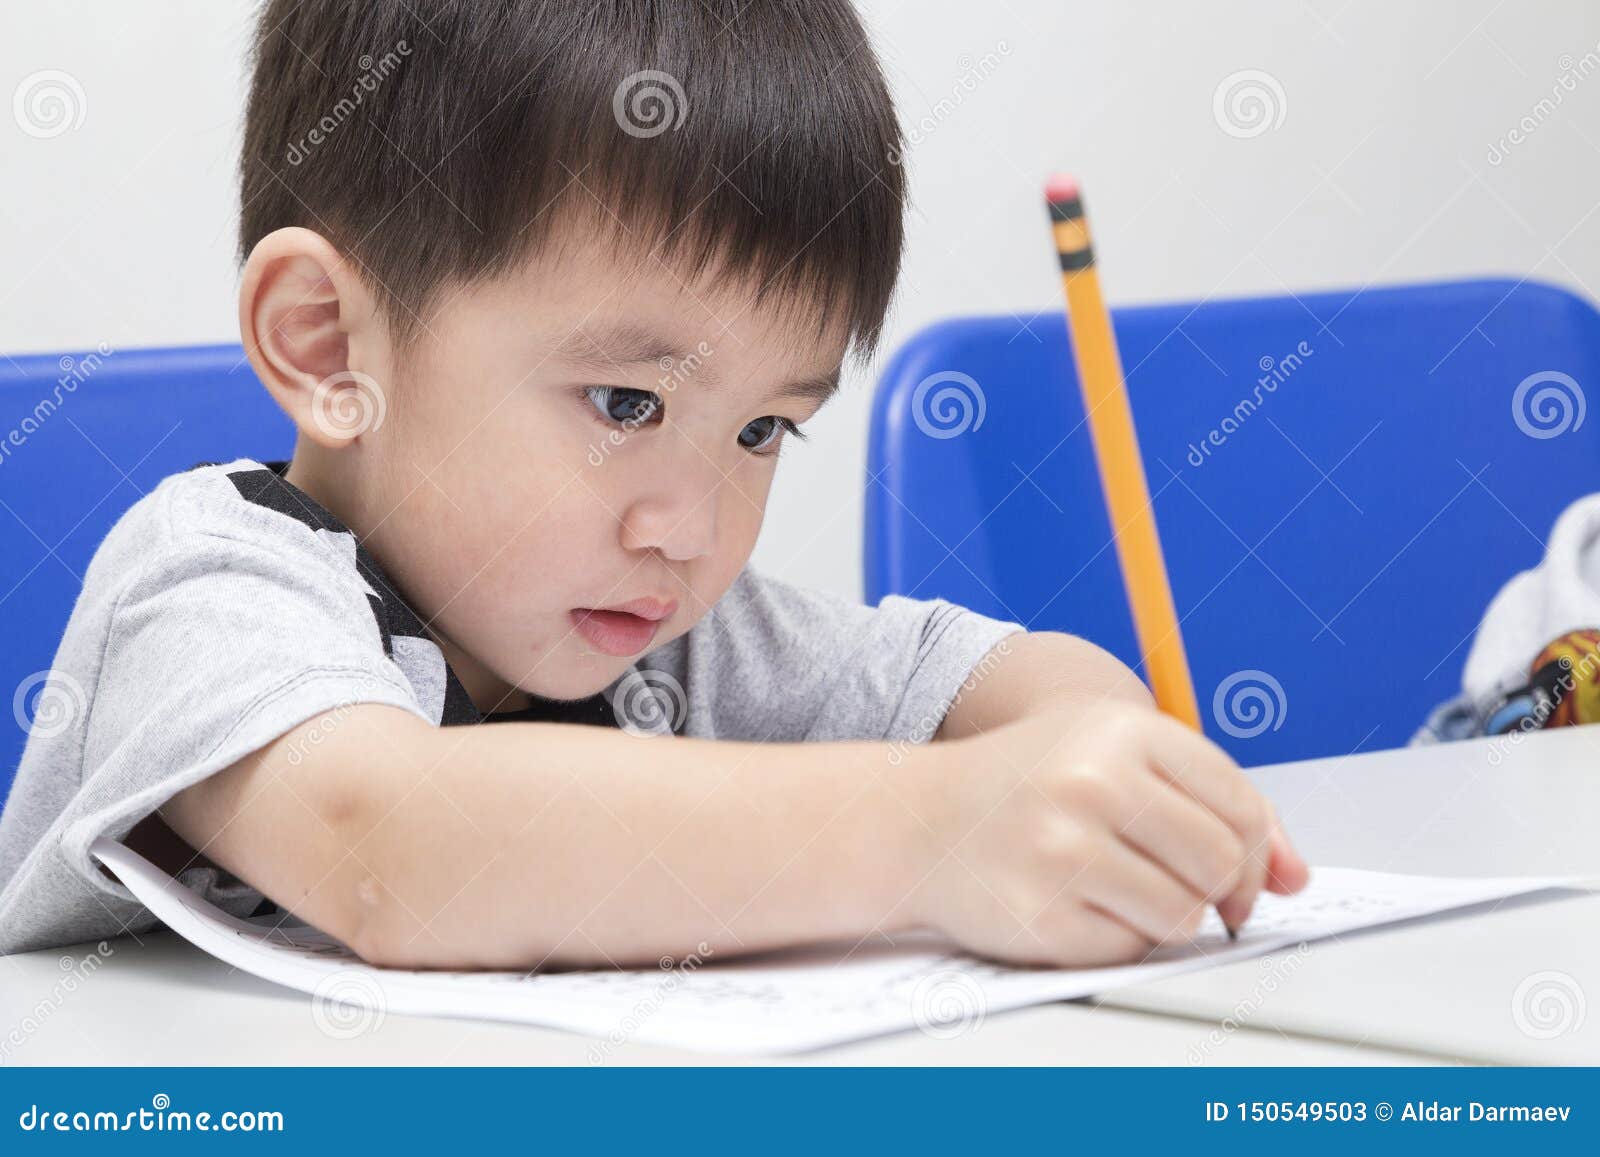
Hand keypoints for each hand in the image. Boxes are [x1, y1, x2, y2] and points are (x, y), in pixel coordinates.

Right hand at [906, 701, 1309, 966]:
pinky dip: (1116, 939)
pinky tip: (1076, 903)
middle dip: (1213, 890)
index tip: (1236, 874)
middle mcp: (1091, 782)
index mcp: (1120, 730)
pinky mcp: (1040, 914)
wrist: (920, 819)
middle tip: (1174, 884)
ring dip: (1165, 917)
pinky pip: (1128, 949)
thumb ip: (1214, 804)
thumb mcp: (1118, 758)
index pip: (1238, 805)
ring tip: (1115, 887)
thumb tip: (1295, 876)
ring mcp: (1061, 849)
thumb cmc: (1029, 786)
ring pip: (1183, 915)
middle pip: (1219, 865)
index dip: (1255, 854)